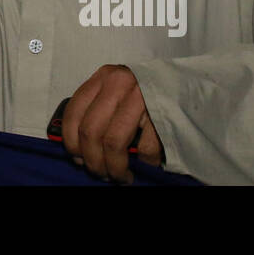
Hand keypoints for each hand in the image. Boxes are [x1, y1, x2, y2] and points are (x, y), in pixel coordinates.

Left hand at [61, 64, 163, 183]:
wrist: (182, 83)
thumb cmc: (142, 92)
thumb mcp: (114, 92)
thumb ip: (95, 111)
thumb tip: (78, 151)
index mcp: (102, 78)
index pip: (73, 113)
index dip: (72, 143)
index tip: (78, 159)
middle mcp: (118, 83)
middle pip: (91, 131)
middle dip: (93, 161)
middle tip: (101, 174)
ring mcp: (141, 96)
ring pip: (113, 142)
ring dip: (114, 168)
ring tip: (119, 176)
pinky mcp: (163, 112)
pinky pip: (145, 148)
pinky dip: (143, 163)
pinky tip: (144, 164)